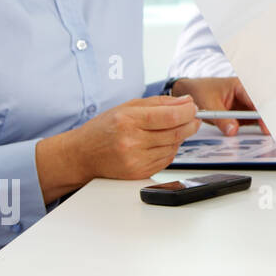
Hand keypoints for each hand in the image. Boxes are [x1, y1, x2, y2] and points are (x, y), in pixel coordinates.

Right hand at [37, 95, 200, 201]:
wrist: (82, 155)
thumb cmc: (104, 129)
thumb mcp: (127, 107)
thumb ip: (159, 102)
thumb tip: (186, 101)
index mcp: (128, 121)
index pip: (170, 116)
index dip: (188, 111)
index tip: (194, 107)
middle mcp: (132, 142)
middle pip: (176, 133)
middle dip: (191, 123)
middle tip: (193, 118)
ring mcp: (136, 160)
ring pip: (174, 147)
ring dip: (180, 137)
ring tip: (170, 129)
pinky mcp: (139, 173)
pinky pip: (166, 159)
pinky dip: (170, 149)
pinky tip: (160, 143)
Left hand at [172, 76, 263, 134]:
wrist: (189, 92)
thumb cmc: (200, 91)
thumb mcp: (208, 104)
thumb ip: (221, 118)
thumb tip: (233, 130)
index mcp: (240, 86)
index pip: (256, 100)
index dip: (262, 113)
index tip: (264, 125)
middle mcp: (245, 95)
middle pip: (260, 108)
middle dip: (266, 119)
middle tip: (269, 132)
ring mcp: (243, 105)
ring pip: (257, 116)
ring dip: (261, 125)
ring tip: (266, 135)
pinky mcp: (240, 115)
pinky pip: (249, 123)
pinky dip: (252, 129)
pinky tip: (258, 134)